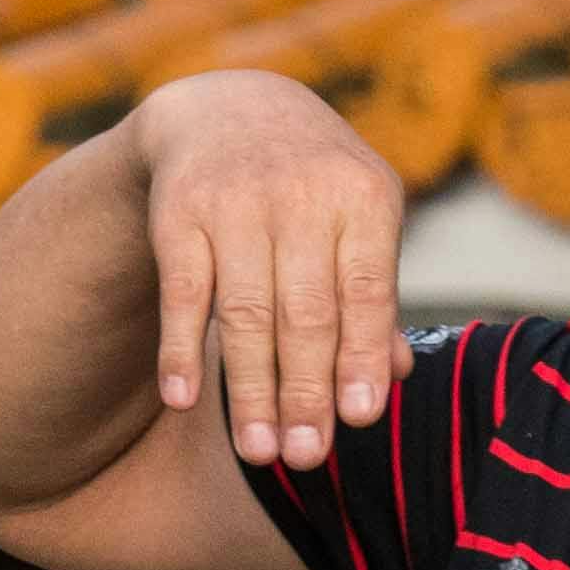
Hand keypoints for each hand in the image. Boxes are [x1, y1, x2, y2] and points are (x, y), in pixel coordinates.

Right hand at [141, 72, 405, 477]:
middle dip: (305, 393)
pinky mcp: (179, 212)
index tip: (359, 418)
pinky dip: (180, 349)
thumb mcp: (356, 220)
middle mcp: (302, 193)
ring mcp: (236, 201)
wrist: (228, 111)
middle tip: (304, 458)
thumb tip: (390, 380)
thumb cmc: (311, 185)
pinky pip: (181, 293)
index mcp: (363, 197)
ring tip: (258, 453)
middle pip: (306, 313)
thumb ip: (373, 295)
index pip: (367, 291)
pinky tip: (182, 400)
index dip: (361, 357)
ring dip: (250, 389)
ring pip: (245, 313)